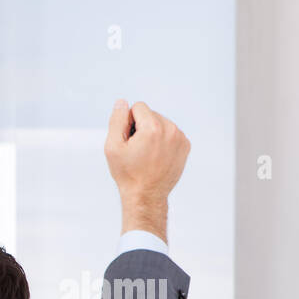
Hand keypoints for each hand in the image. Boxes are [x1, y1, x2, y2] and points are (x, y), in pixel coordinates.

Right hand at [104, 99, 190, 240]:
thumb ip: (117, 121)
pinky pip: (171, 133)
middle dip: (141, 127)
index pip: (138, 107)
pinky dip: (163, 141)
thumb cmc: (127, 174)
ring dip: (152, 133)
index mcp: (153, 128)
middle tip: (136, 150)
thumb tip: (122, 102)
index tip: (128, 141)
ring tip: (147, 155)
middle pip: (151, 114)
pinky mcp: (185, 145)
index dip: (128, 122)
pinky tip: (156, 157)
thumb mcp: (113, 148)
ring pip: (162, 123)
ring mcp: (180, 138)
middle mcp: (170, 129)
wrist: (146, 196)